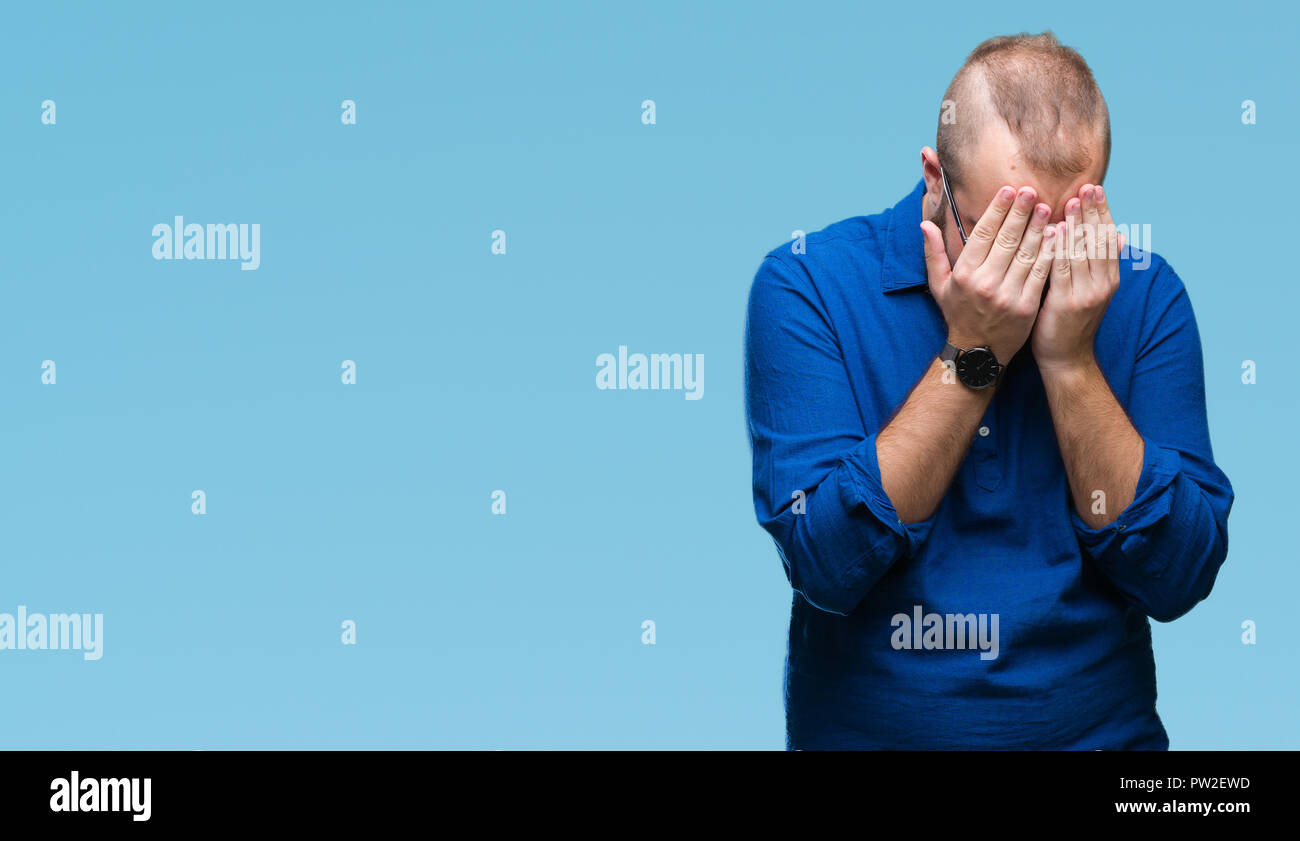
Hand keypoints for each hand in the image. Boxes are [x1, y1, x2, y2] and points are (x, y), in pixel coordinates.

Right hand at [921, 185, 1056, 365]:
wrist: (978, 354)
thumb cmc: (958, 315)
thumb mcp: (939, 286)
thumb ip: (934, 253)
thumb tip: (925, 224)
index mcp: (965, 274)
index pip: (983, 234)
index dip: (997, 210)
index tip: (1008, 190)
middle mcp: (985, 283)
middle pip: (1007, 239)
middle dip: (1020, 212)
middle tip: (1032, 191)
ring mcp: (1008, 295)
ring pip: (1027, 253)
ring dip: (1038, 228)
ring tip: (1047, 208)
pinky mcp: (1027, 306)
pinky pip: (1041, 273)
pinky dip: (1050, 252)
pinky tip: (1057, 236)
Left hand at [1031, 184, 1125, 372]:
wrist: (1066, 358)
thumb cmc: (1070, 321)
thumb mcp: (1090, 290)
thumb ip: (1097, 263)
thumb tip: (1116, 234)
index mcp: (1109, 277)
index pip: (1107, 237)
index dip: (1102, 212)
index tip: (1095, 189)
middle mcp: (1103, 283)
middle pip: (1099, 240)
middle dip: (1093, 212)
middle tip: (1086, 187)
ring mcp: (1088, 294)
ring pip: (1084, 252)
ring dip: (1078, 226)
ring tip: (1071, 203)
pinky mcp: (1068, 303)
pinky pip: (1063, 270)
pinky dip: (1060, 249)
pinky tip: (1055, 232)